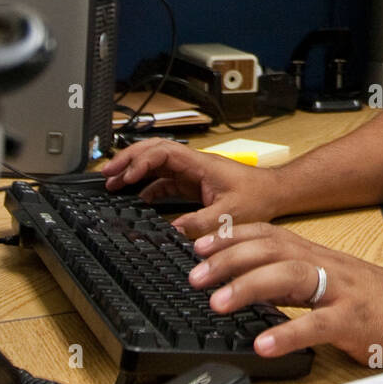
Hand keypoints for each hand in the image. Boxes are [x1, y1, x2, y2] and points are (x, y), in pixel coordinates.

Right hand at [101, 139, 292, 237]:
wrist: (275, 193)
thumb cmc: (258, 196)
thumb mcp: (229, 214)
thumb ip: (200, 223)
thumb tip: (172, 232)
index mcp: (200, 164)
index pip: (163, 152)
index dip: (141, 161)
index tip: (125, 176)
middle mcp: (194, 165)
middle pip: (154, 152)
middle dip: (128, 160)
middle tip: (107, 174)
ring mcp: (193, 173)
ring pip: (157, 165)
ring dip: (135, 172)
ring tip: (114, 184)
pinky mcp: (194, 184)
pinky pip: (165, 181)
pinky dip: (148, 187)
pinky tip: (138, 199)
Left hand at [190, 222, 382, 368]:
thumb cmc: (374, 298)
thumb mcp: (329, 278)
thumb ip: (292, 277)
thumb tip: (245, 282)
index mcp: (317, 254)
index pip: (269, 235)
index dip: (232, 236)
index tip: (199, 244)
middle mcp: (326, 266)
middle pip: (273, 250)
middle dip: (229, 259)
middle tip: (196, 276)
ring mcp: (340, 291)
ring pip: (291, 277)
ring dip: (250, 287)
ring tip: (218, 303)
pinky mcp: (354, 320)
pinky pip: (318, 324)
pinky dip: (288, 333)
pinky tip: (264, 344)